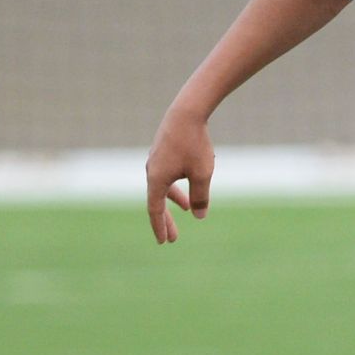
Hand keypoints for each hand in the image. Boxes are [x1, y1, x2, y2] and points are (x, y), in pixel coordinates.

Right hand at [144, 106, 214, 244]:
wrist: (186, 113)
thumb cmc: (194, 144)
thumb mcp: (202, 174)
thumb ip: (200, 196)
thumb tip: (199, 216)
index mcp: (156, 180)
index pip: (155, 210)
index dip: (160, 227)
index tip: (164, 242)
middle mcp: (151, 171)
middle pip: (157, 202)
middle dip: (165, 220)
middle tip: (172, 238)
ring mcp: (156, 161)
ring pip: (163, 188)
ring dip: (174, 201)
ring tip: (187, 210)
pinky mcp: (162, 153)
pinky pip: (167, 176)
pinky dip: (175, 186)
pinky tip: (188, 185)